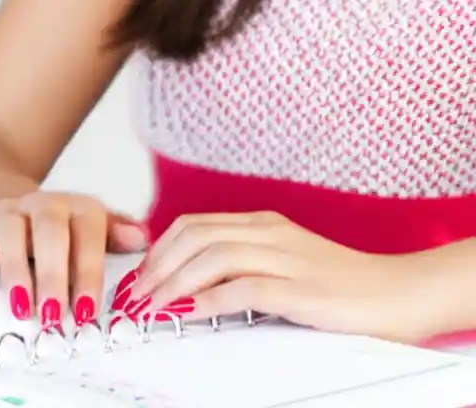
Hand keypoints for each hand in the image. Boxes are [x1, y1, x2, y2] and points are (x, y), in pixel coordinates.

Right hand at [0, 192, 147, 326]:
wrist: (5, 203)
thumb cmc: (56, 235)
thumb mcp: (89, 233)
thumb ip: (114, 237)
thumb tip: (140, 239)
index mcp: (76, 207)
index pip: (88, 232)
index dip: (89, 272)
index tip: (87, 311)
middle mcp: (40, 203)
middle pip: (49, 227)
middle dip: (53, 273)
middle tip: (53, 315)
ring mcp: (3, 208)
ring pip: (8, 228)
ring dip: (15, 269)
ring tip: (20, 309)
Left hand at [126, 211, 430, 342]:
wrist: (401, 291)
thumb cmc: (342, 282)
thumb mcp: (284, 261)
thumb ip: (243, 264)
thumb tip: (192, 284)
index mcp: (262, 224)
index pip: (193, 225)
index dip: (158, 250)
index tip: (139, 275)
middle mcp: (270, 234)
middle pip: (194, 236)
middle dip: (157, 266)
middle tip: (136, 294)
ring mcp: (286, 259)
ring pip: (212, 257)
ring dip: (175, 283)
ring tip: (155, 306)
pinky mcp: (302, 290)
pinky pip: (245, 288)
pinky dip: (211, 300)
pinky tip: (193, 313)